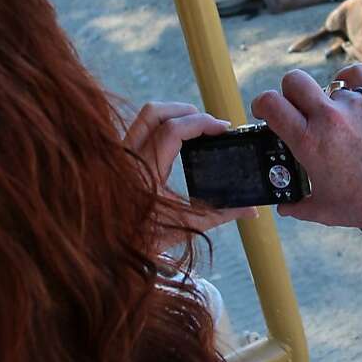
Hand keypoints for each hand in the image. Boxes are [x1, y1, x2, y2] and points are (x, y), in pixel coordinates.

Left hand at [122, 101, 254, 241]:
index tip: (222, 128)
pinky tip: (175, 140)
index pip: (173, 130)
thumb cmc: (146, 240)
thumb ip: (220, 213)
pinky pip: (138, 129)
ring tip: (194, 127)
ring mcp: (120, 156)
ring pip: (143, 117)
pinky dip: (159, 126)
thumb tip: (251, 209)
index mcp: (146, 173)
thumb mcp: (186, 226)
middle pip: (154, 112)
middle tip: (209, 124)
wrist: (110, 251)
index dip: (201, 123)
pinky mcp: (117, 158)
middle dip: (186, 110)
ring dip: (172, 114)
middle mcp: (129, 158)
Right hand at [251, 64, 361, 234]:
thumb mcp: (323, 211)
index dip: (262, 104)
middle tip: (295, 109)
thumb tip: (282, 206)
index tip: (266, 113)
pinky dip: (349, 80)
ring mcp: (355, 105)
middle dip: (288, 92)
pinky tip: (348, 92)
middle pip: (294, 80)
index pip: (270, 103)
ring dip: (323, 97)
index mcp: (308, 141)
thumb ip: (296, 206)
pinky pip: (357, 73)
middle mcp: (329, 118)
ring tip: (333, 117)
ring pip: (327, 82)